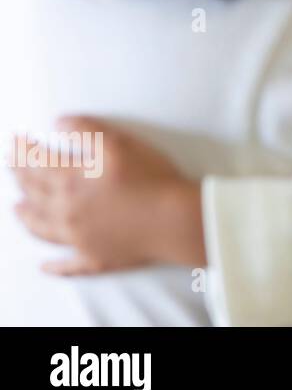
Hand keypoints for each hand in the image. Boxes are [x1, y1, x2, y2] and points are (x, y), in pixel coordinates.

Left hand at [8, 115, 204, 273]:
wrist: (176, 220)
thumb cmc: (152, 178)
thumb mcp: (120, 143)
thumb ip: (86, 130)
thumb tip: (57, 123)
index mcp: (70, 182)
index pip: (38, 163)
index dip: (24, 150)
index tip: (15, 141)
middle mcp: (66, 213)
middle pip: (34, 193)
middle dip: (19, 177)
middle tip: (11, 166)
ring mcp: (79, 239)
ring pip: (41, 229)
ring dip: (25, 217)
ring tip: (16, 208)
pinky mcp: (96, 258)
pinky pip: (68, 266)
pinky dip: (53, 266)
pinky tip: (44, 266)